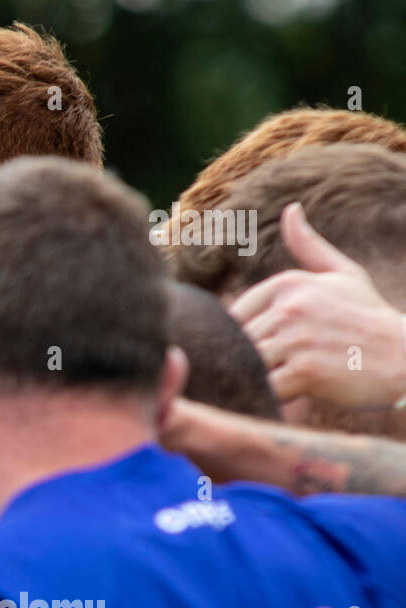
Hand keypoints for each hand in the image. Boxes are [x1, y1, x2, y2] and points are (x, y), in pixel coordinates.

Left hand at [230, 202, 405, 409]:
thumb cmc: (371, 318)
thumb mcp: (344, 275)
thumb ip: (310, 246)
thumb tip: (290, 209)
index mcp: (288, 284)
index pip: (235, 317)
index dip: (246, 340)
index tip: (270, 351)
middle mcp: (289, 307)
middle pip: (238, 342)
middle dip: (245, 360)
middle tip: (270, 372)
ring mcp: (296, 339)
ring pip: (247, 363)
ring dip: (252, 378)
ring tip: (275, 384)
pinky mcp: (305, 371)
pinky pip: (264, 386)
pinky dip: (265, 395)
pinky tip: (283, 397)